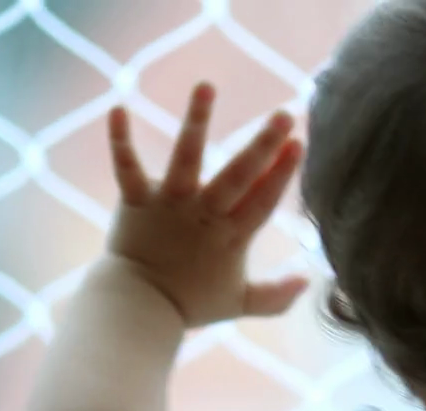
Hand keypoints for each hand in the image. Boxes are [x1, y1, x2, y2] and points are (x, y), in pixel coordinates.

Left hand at [105, 83, 308, 326]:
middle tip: (284, 115)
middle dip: (262, 145)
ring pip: (186, 159)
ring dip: (196, 122)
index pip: (263, 200)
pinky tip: (118, 107)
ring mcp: (169, 205)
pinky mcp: (136, 202)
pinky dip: (120, 140)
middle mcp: (204, 215)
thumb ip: (275, 296)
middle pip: (237, 176)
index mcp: (231, 237)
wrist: (136, 308)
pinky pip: (127, 167)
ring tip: (206, 86)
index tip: (299, 144)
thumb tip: (307, 281)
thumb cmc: (189, 305)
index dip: (282, 174)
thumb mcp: (239, 304)